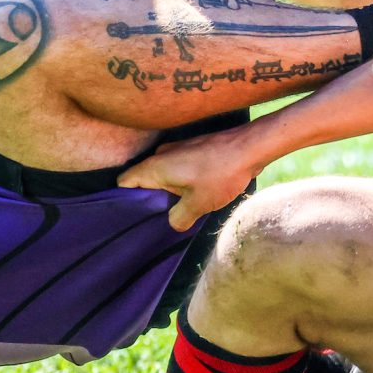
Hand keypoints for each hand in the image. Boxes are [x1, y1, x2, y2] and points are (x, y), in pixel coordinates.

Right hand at [118, 127, 263, 232]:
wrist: (248, 148)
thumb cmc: (221, 173)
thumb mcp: (198, 204)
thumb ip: (179, 218)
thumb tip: (173, 224)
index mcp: (154, 167)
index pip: (124, 184)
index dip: (126, 203)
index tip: (136, 220)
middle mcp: (159, 156)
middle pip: (140, 182)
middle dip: (148, 202)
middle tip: (159, 221)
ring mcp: (174, 151)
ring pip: (159, 177)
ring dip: (166, 194)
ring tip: (177, 212)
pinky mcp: (188, 151)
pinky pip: (173, 171)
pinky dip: (177, 185)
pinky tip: (191, 198)